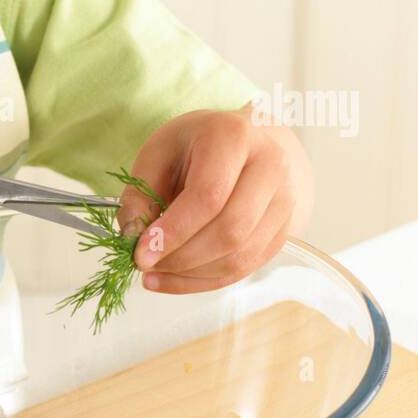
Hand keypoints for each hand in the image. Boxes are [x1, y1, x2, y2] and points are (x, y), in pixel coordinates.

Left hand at [116, 103, 314, 294]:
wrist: (239, 148)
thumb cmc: (193, 148)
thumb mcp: (156, 155)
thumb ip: (139, 195)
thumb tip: (133, 237)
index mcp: (233, 136)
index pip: (208, 195)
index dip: (174, 231)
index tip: (141, 253)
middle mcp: (270, 165)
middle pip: (231, 229)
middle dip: (182, 257)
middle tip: (146, 264)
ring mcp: (284, 199)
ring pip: (241, 255)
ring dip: (192, 274)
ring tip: (156, 272)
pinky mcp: (283, 229)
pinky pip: (245, 267)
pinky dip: (205, 281)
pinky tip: (174, 278)